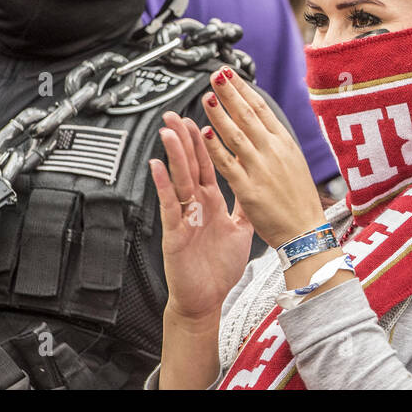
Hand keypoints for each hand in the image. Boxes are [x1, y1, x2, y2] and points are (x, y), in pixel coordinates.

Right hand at [149, 112, 254, 320]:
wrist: (207, 299)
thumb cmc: (219, 268)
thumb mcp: (239, 230)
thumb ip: (243, 207)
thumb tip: (254, 188)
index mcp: (212, 202)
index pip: (209, 165)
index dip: (206, 142)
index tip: (205, 116)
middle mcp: (196, 205)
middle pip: (190, 165)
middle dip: (185, 139)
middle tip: (177, 112)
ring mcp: (184, 216)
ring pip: (178, 179)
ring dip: (174, 154)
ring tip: (169, 129)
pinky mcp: (175, 232)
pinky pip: (169, 204)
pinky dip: (163, 185)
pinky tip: (157, 166)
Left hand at [200, 67, 325, 248]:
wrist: (305, 230)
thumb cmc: (299, 199)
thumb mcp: (294, 163)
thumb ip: (276, 144)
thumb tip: (262, 125)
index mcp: (285, 143)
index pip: (261, 108)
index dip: (243, 89)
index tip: (230, 74)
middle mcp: (274, 151)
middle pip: (248, 115)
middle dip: (230, 93)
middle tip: (215, 75)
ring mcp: (261, 169)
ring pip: (235, 135)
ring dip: (220, 114)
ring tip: (206, 97)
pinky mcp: (248, 189)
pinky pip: (227, 163)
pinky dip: (215, 147)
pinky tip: (204, 133)